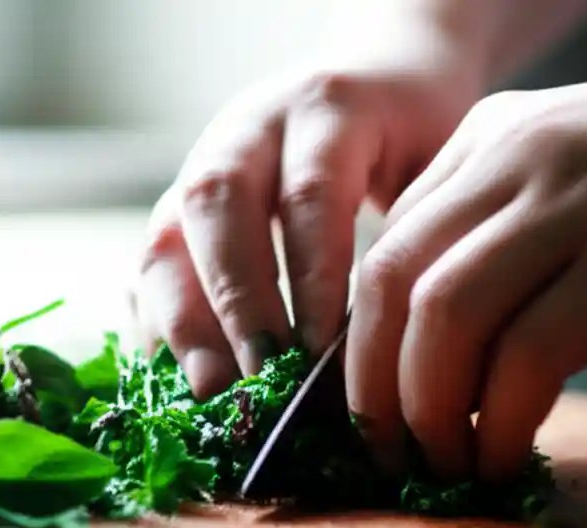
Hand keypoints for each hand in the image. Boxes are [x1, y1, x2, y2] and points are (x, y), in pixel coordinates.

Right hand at [135, 60, 480, 398]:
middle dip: (236, 302)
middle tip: (262, 379)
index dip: (312, 279)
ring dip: (185, 319)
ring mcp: (202, 162)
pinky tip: (179, 380)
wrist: (381, 77)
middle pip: (218, 205)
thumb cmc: (418, 139)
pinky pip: (150, 264)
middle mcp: (250, 127)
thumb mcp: (436, 166)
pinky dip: (159, 323)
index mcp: (326, 108)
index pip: (309, 193)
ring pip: (168, 233)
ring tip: (211, 391)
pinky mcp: (178, 203)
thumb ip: (410, 235)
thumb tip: (388, 350)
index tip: (323, 354)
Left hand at [348, 46, 586, 480]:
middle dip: (369, 386)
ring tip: (444, 464)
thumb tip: (445, 328)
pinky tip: (505, 455)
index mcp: (493, 137)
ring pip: (444, 320)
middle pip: (390, 283)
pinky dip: (498, 421)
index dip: (362, 344)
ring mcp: (577, 207)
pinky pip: (529, 357)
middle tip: (386, 450)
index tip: (374, 407)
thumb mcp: (580, 162)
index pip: (385, 247)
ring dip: (426, 412)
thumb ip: (506, 219)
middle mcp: (518, 159)